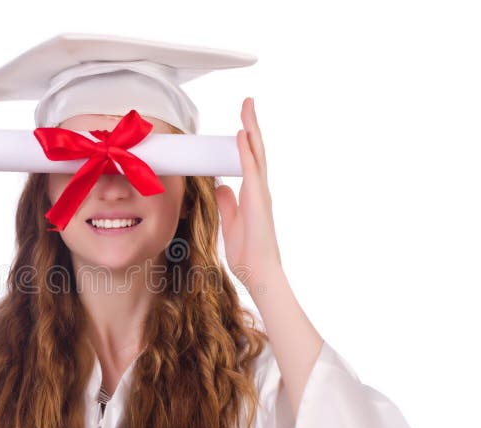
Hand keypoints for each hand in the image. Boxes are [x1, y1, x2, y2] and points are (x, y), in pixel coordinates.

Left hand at [215, 97, 282, 292]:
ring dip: (251, 128)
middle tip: (247, 102)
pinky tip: (241, 134)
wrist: (259, 271)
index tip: (240, 121)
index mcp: (251, 193)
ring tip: (247, 107)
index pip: (248, 158)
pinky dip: (246, 151)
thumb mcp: (230, 222)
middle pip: (255, 149)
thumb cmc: (247, 252)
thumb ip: (227, 203)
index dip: (245, 138)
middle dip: (251, 124)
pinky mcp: (258, 199)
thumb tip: (221, 186)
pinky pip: (251, 170)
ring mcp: (260, 192)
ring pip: (256, 153)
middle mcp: (258, 188)